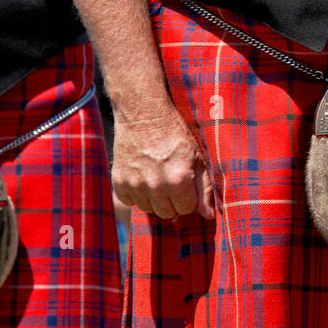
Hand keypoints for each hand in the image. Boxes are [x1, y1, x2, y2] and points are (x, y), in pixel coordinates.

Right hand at [112, 101, 214, 219]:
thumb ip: (204, 188)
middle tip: (171, 177)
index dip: (189, 195)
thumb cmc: (174, 131)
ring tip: (157, 174)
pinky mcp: (119, 182)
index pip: (188, 209)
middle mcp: (156, 186)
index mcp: (179, 180)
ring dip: (154, 197)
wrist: (142, 112)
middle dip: (172, 200)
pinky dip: (136, 192)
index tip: (185, 180)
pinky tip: (142, 174)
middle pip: (168, 213)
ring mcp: (135, 185)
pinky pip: (130, 202)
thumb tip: (208, 216)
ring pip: (149, 209)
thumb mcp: (196, 155)